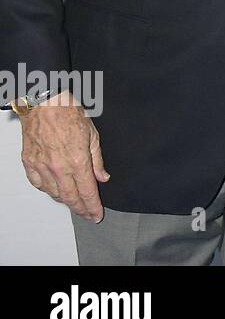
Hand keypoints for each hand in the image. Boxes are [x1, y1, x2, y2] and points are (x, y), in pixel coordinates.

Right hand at [19, 91, 108, 220]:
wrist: (45, 103)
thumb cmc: (69, 113)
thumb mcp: (93, 135)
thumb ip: (97, 160)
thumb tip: (102, 177)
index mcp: (77, 160)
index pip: (87, 192)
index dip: (93, 207)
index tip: (96, 215)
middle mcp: (58, 167)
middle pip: (70, 198)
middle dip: (80, 209)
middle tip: (87, 214)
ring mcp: (41, 166)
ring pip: (53, 193)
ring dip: (65, 200)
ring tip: (74, 202)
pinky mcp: (29, 162)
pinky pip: (38, 184)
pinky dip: (48, 189)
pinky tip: (55, 189)